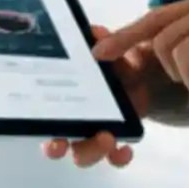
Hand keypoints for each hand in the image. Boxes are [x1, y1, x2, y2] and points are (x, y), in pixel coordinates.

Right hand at [42, 25, 151, 168]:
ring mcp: (96, 128)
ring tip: (107, 139)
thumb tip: (95, 32)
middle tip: (64, 143)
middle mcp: (75, 116)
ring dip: (91, 150)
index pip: (44, 114)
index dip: (39, 125)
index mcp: (66, 93)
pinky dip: (118, 156)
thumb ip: (104, 39)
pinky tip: (125, 150)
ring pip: (84, 151)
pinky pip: (114, 154)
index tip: (49, 135)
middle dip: (58, 146)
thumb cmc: (119, 57)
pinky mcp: (118, 134)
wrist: (148, 68)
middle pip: (58, 140)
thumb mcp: (113, 45)